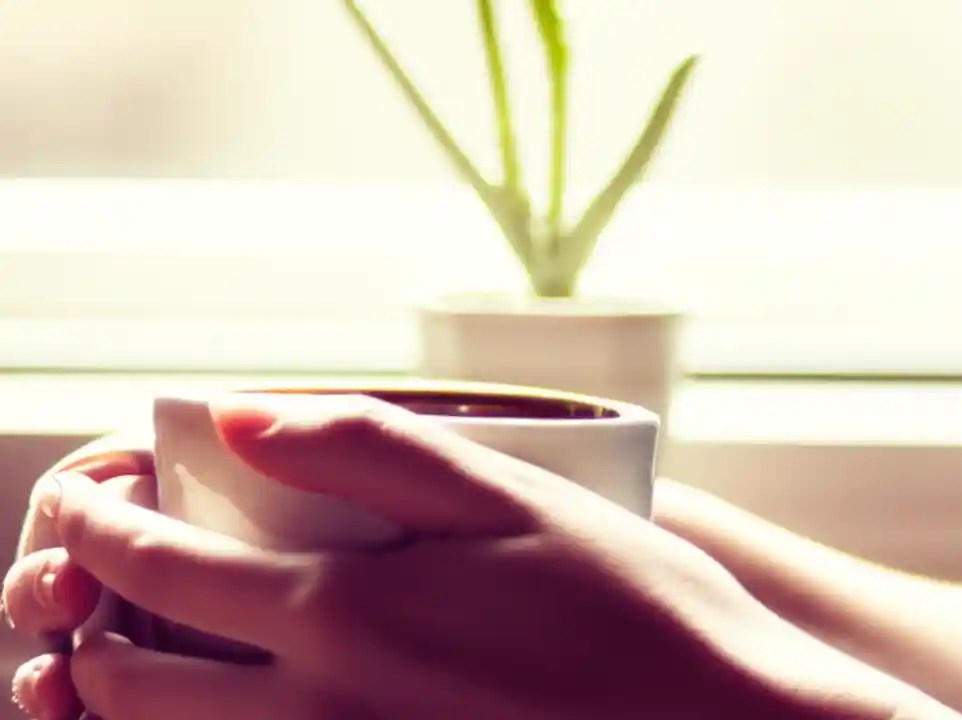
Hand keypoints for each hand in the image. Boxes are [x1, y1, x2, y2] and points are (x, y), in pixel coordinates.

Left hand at [7, 394, 942, 718]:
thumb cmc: (638, 613)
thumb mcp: (514, 499)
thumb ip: (371, 449)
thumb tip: (240, 416)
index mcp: (344, 616)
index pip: (159, 571)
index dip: (102, 527)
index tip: (88, 497)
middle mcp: (321, 714)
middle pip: (137, 683)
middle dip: (91, 624)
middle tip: (96, 581)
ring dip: (133, 699)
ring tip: (146, 652)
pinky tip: (256, 702)